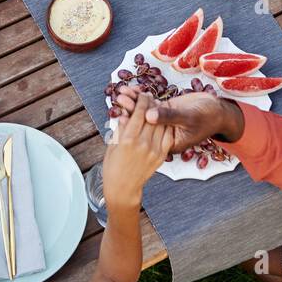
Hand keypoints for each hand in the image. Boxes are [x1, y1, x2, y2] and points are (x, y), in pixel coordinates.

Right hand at [102, 94, 169, 209]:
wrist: (123, 187)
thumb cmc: (113, 166)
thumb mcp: (113, 144)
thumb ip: (121, 127)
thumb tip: (125, 112)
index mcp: (128, 139)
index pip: (139, 112)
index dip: (142, 100)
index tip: (142, 93)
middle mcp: (143, 144)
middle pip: (152, 116)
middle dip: (151, 103)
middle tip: (150, 96)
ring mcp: (154, 150)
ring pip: (162, 124)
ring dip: (160, 113)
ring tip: (156, 106)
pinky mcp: (161, 156)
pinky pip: (168, 137)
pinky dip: (166, 127)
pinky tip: (163, 121)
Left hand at [114, 88, 240, 154]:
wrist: (219, 110)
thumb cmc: (209, 117)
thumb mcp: (189, 117)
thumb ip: (169, 117)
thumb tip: (149, 115)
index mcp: (168, 143)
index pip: (147, 134)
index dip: (134, 124)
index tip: (123, 114)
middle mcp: (163, 134)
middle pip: (142, 122)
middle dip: (131, 110)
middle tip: (119, 98)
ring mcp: (163, 121)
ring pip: (144, 112)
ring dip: (133, 102)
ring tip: (121, 92)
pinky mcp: (164, 110)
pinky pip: (149, 105)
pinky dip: (141, 97)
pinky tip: (132, 90)